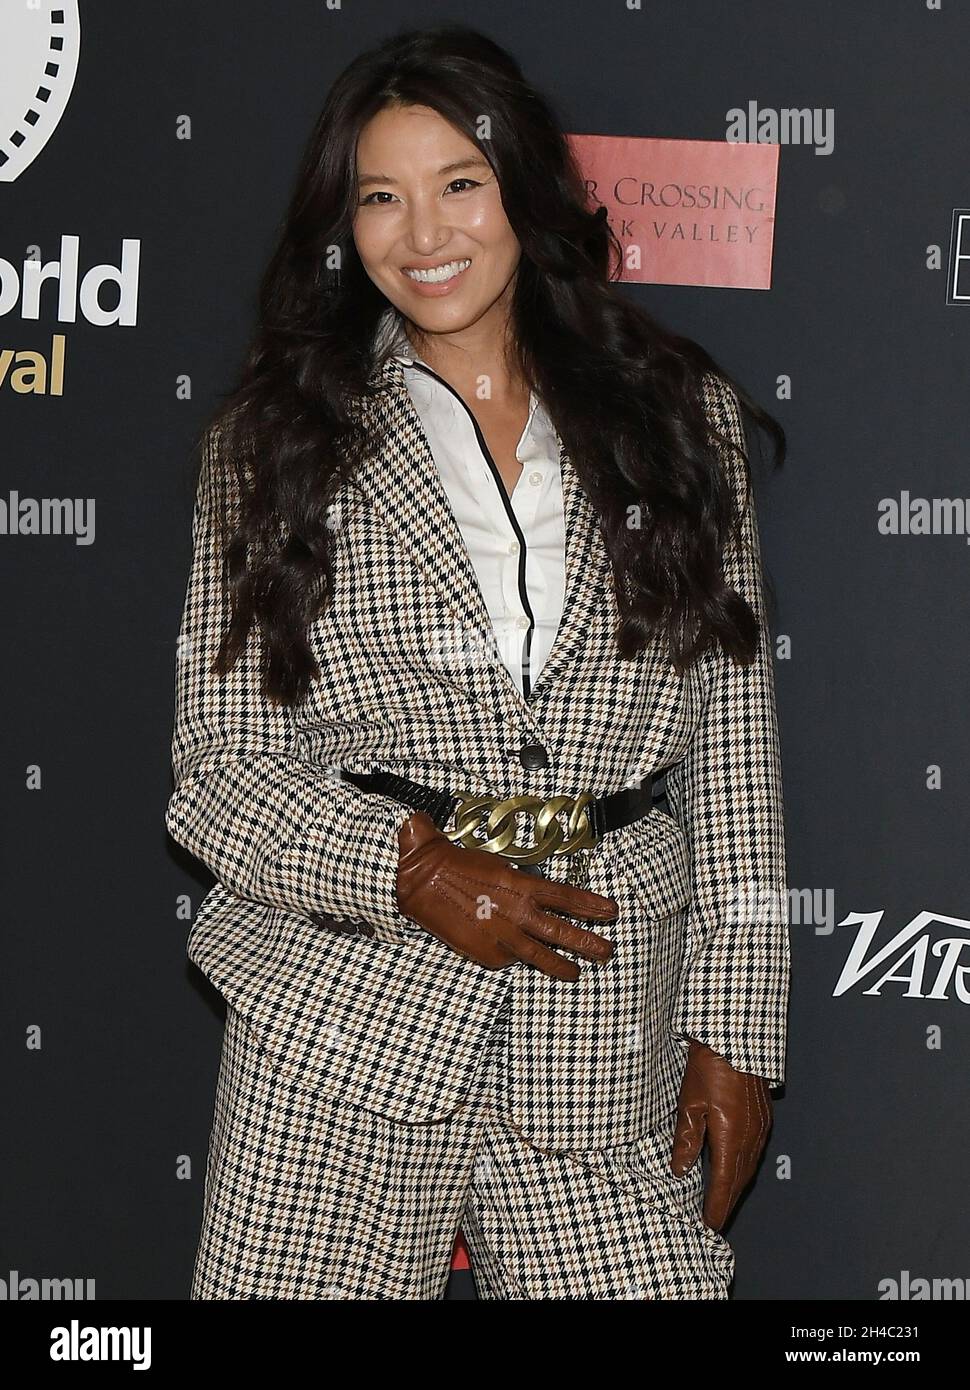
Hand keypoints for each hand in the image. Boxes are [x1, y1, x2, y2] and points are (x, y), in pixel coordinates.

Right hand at [395, 810, 618, 980]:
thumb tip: (536, 888)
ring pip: (541, 956)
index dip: (591, 905)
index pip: (567, 897)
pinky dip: (513, 959)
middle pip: (563, 932)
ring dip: (562, 965)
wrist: (422, 879)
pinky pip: (507, 960)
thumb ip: (520, 879)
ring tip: (577, 973)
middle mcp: (518, 912)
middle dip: (589, 943)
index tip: (611, 912)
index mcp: (523, 884)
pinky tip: (517, 959)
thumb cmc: (458, 864)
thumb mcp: (496, 863)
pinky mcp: (486, 954)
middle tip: (608, 951)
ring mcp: (503, 936)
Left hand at [670, 1038, 772, 1230]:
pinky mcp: (763, 1117)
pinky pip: (754, 1151)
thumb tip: (680, 1169)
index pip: (725, 1183)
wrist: (732, 1039)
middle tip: (715, 1218)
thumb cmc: (708, 1066)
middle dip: (728, 1201)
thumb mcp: (689, 1104)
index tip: (710, 1223)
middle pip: (740, 1179)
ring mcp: (760, 1127)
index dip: (718, 1206)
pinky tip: (734, 1169)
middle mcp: (751, 1136)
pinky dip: (743, 1166)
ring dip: (736, 1185)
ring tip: (722, 1200)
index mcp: (731, 1136)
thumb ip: (686, 1140)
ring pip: (749, 1166)